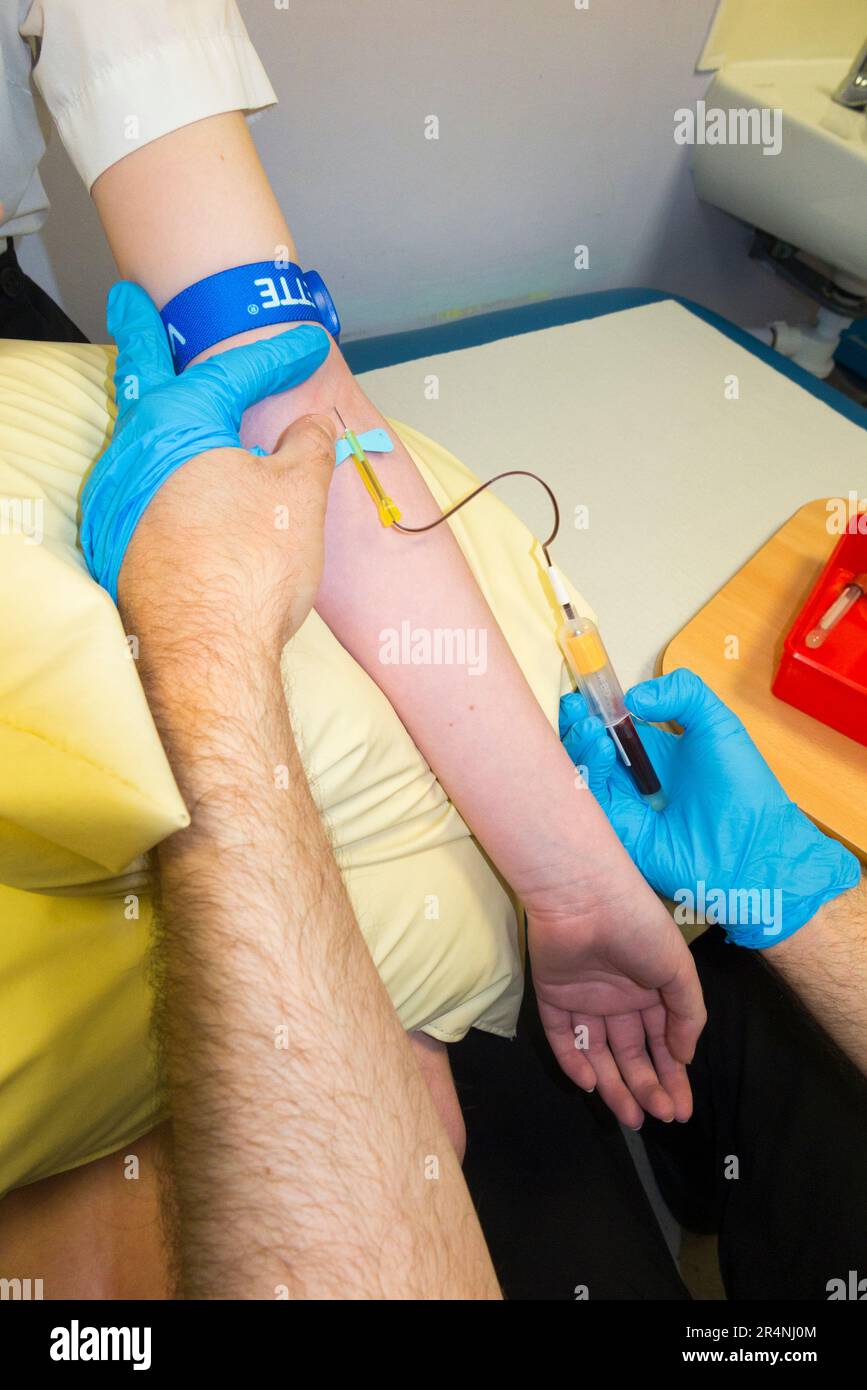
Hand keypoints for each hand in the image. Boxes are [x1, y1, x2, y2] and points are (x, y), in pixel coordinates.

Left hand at [80, 281, 334, 645]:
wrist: (210, 656)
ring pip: (134, 434)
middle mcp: (131, 452)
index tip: (308, 344)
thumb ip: (306, 446)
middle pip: (142, 380)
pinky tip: (172, 475)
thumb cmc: (252, 570)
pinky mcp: (114, 543)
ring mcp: (114, 500)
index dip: (276, 356)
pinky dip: (153, 463)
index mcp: (177, 423)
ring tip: (160, 386)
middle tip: (131, 301)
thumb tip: (311, 425)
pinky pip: (134, 483)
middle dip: (143, 337)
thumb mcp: (299, 493)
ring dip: (150, 407)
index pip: (230, 370)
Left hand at [527, 890, 702, 1128]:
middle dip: (647, 1086)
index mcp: (651, 991)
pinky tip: (592, 1084)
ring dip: (615, 1084)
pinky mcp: (552, 996)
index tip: (681, 1110)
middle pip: (632, 1054)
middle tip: (660, 1116)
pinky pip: (562, 1037)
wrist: (587, 898)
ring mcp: (584, 999)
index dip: (672, 1076)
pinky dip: (575, 1062)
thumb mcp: (678, 970)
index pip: (662, 1043)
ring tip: (632, 1116)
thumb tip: (685, 1057)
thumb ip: (687, 1015)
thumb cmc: (639, 928)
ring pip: (600, 1052)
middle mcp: (618, 999)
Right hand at [560, 668, 860, 946]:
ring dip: (579, 744)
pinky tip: (601, 748)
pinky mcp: (616, 832)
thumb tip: (633, 696)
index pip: (610, 727)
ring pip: (582, 772)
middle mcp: (632, 779)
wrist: (752, 845)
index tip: (585, 692)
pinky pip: (590, 801)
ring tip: (591, 726)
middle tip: (574, 705)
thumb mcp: (717, 724)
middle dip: (576, 724)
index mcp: (652, 753)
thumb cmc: (743, 787)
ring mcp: (622, 805)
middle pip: (588, 749)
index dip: (594, 710)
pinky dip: (588, 771)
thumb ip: (683, 693)